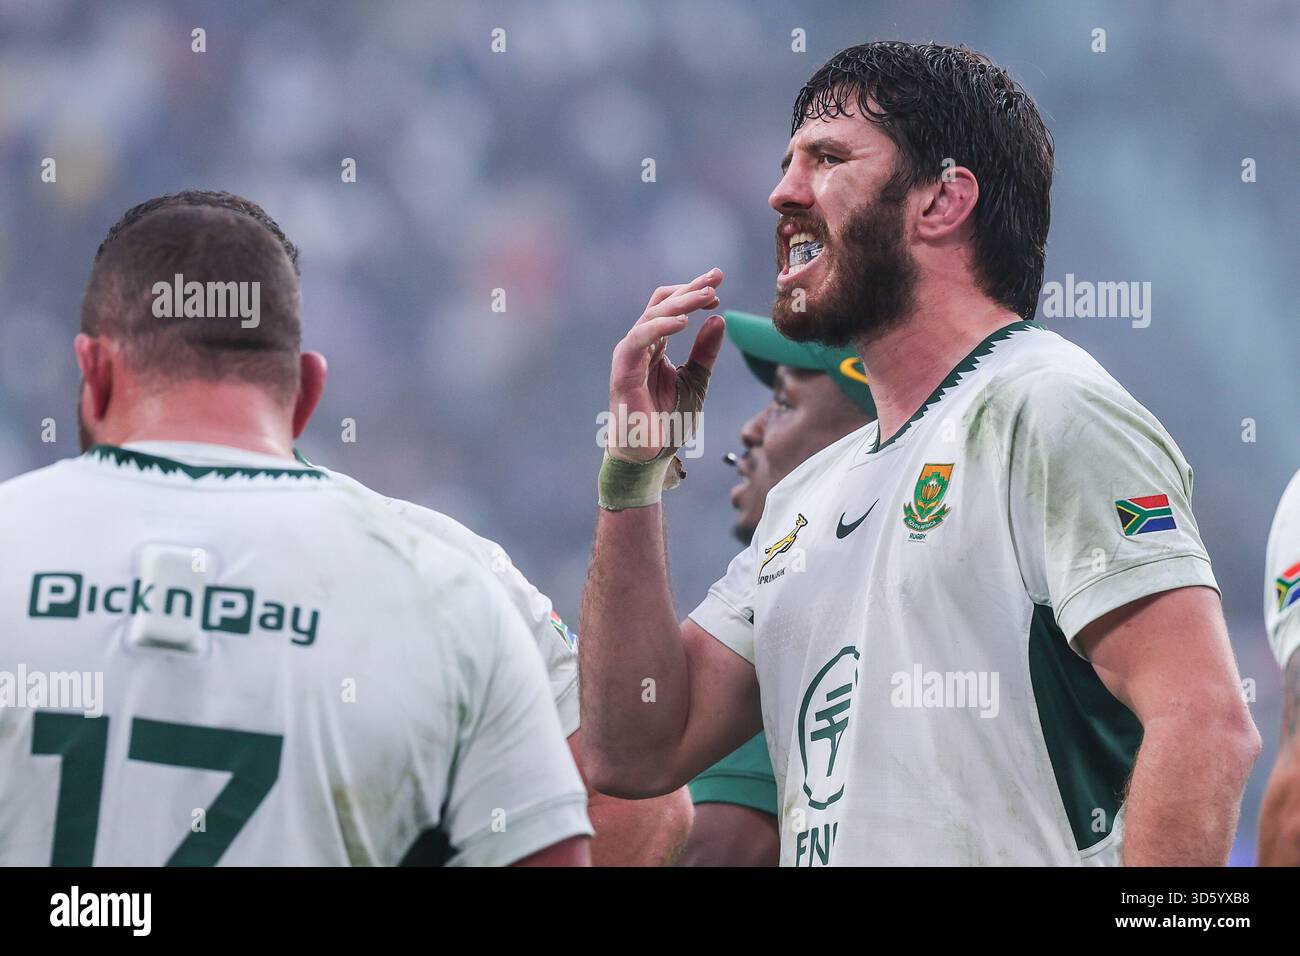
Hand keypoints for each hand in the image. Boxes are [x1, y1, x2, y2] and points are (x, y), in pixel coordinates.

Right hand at [607, 269, 725, 462]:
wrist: (648, 455)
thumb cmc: (667, 422)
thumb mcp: (696, 381)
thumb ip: (705, 352)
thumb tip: (719, 319)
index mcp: (655, 345)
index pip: (671, 308)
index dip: (693, 293)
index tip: (718, 284)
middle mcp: (640, 344)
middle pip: (661, 303)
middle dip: (691, 289)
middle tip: (716, 278)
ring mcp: (630, 355)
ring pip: (652, 315)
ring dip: (680, 304)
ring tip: (707, 297)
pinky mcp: (623, 370)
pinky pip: (639, 340)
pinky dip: (660, 328)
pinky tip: (683, 322)